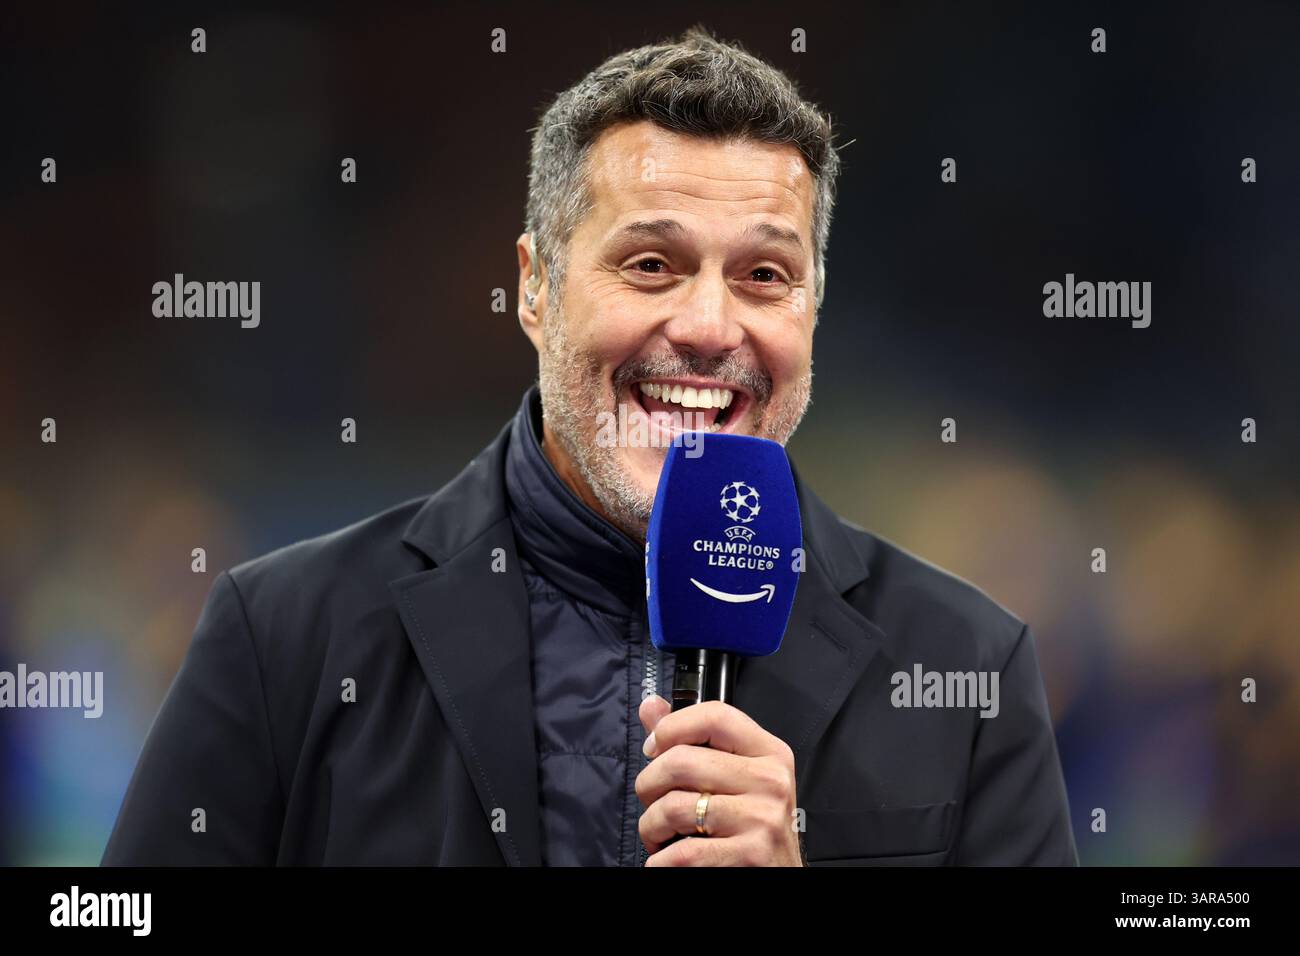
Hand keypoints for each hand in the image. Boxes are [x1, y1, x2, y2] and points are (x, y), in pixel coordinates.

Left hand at [635, 694, 802, 865]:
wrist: (779, 877)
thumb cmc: (751, 828)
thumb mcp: (735, 777)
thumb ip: (692, 739)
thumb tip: (652, 705)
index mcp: (769, 752)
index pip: (715, 715)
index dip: (672, 727)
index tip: (654, 748)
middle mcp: (771, 781)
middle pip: (682, 761)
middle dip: (649, 785)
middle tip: (651, 801)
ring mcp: (763, 819)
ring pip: (674, 806)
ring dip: (651, 826)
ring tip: (659, 834)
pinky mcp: (750, 855)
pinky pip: (681, 853)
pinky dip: (660, 860)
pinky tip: (667, 859)